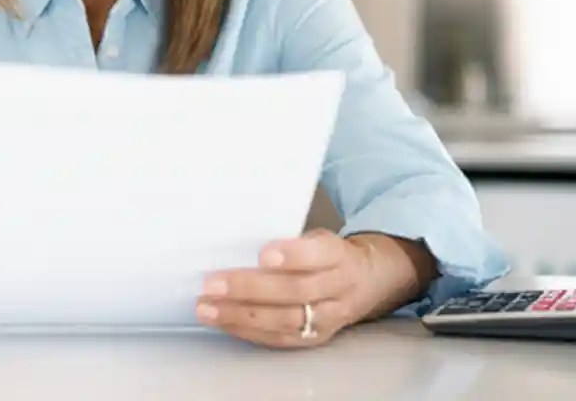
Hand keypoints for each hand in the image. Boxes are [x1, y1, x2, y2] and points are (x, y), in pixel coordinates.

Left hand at [195, 228, 376, 348]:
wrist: (368, 281)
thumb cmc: (327, 255)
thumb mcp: (317, 237)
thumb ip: (287, 240)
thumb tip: (235, 242)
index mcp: (339, 255)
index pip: (318, 255)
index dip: (292, 255)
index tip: (263, 254)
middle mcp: (338, 288)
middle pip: (295, 291)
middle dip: (250, 289)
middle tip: (212, 284)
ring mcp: (329, 318)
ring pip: (285, 320)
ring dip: (240, 315)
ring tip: (207, 309)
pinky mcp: (316, 338)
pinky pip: (280, 338)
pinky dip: (247, 330)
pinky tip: (223, 322)